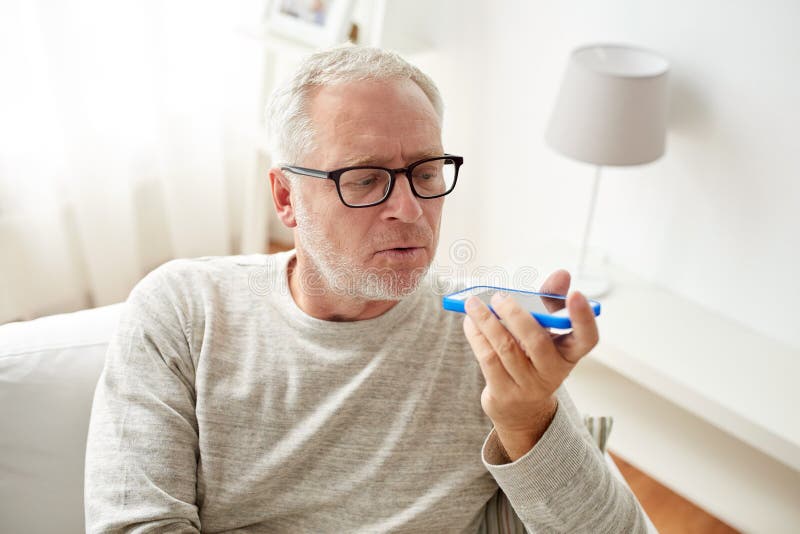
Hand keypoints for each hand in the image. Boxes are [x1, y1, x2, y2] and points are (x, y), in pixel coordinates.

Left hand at [463, 270, 598, 460]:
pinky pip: (487, 359)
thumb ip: (551, 300)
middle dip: (515, 314)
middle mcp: (553, 372)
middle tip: (498, 297)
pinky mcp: (504, 392)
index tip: (576, 294)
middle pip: (537, 341)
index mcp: (570, 353)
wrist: (521, 406)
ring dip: (486, 322)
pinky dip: (476, 336)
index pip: (588, 338)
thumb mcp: (546, 330)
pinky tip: (470, 322)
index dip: (584, 318)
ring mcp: (528, 385)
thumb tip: (562, 274)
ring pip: (506, 348)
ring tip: (472, 303)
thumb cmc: (534, 356)